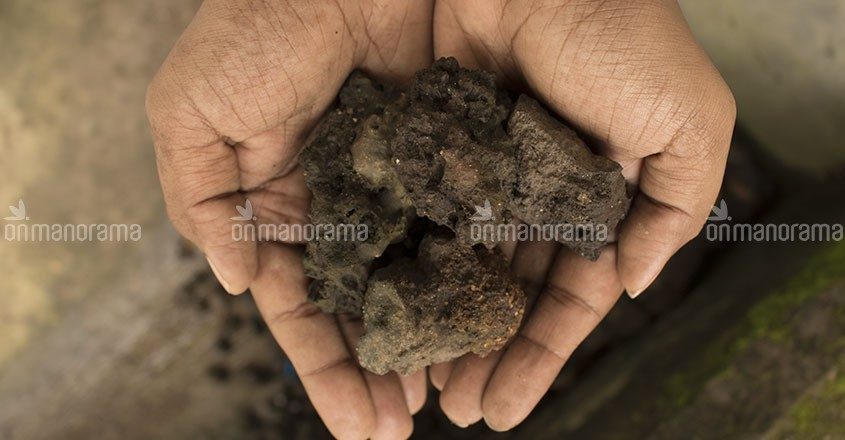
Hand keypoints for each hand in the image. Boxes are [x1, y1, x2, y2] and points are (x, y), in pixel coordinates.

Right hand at [146, 1, 432, 437]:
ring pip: (416, 278)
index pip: (301, 307)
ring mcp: (398, 185)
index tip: (354, 424)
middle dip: (379, 370)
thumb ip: (207, 205)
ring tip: (446, 400)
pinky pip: (462, 224)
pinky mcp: (448, 156)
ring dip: (428, 340)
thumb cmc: (250, 30)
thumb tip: (242, 286)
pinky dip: (472, 274)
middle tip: (402, 428)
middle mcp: (343, 208)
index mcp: (281, 209)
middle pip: (364, 307)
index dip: (325, 366)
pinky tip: (487, 323)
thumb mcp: (191, 115)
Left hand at [431, 0, 735, 429]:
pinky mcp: (438, 148)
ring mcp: (486, 175)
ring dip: (445, 323)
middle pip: (508, 293)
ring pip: (462, 265)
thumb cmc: (627, 38)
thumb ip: (673, 211)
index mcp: (598, 202)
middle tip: (458, 411)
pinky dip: (411, 265)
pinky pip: (424, 216)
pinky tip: (392, 311)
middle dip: (486, 354)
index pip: (568, 297)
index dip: (539, 355)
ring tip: (419, 384)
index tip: (507, 407)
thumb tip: (632, 285)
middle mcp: (539, 197)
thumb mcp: (689, 126)